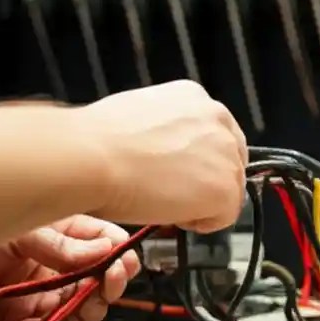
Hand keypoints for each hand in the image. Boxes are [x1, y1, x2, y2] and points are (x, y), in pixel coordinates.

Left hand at [0, 216, 140, 320]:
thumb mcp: (20, 232)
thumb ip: (62, 244)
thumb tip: (103, 250)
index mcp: (62, 235)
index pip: (105, 242)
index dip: (119, 253)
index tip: (120, 262)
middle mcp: (56, 266)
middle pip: (100, 279)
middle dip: (111, 282)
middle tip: (109, 282)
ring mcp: (41, 295)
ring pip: (83, 307)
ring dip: (91, 306)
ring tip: (86, 301)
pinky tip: (55, 317)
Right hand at [81, 80, 247, 232]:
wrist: (91, 157)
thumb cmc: (96, 141)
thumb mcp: (137, 117)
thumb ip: (163, 130)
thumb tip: (162, 150)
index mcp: (193, 98)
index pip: (214, 134)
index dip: (198, 160)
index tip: (180, 174)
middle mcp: (217, 118)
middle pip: (229, 160)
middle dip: (204, 181)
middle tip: (170, 193)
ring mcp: (226, 154)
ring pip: (228, 189)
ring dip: (199, 202)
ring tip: (161, 202)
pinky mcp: (225, 188)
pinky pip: (224, 216)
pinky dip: (200, 223)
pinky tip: (170, 213)